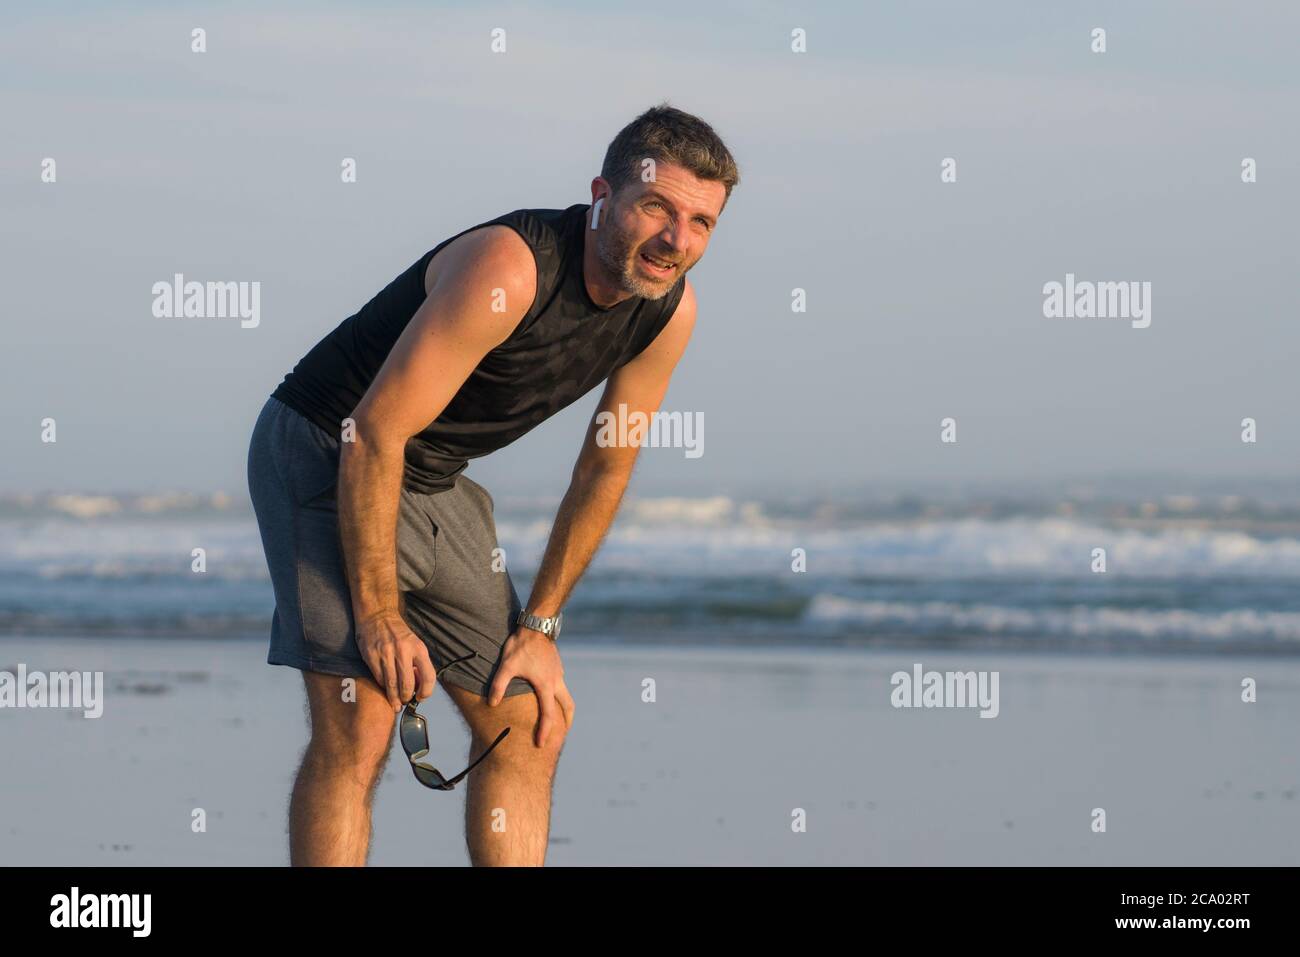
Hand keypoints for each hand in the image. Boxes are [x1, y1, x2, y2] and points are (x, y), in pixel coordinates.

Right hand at [355, 610, 437, 711]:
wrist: (377, 615)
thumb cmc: (398, 633)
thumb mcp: (414, 643)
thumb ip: (418, 663)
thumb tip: (419, 686)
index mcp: (418, 648)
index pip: (429, 676)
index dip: (426, 692)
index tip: (421, 697)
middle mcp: (403, 651)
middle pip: (407, 684)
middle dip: (407, 697)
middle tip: (405, 702)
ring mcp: (386, 654)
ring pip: (392, 684)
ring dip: (394, 698)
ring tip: (396, 704)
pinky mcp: (372, 656)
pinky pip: (380, 678)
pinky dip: (384, 687)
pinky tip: (386, 690)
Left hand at [487, 629, 575, 746]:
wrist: (536, 624)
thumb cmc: (521, 645)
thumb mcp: (506, 666)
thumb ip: (499, 685)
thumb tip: (492, 704)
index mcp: (546, 685)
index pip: (548, 715)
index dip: (545, 731)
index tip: (541, 744)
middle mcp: (556, 681)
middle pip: (568, 707)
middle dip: (566, 722)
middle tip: (561, 735)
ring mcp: (559, 673)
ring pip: (566, 695)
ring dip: (563, 709)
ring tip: (557, 718)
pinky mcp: (557, 666)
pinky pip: (561, 685)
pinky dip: (558, 695)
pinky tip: (547, 695)